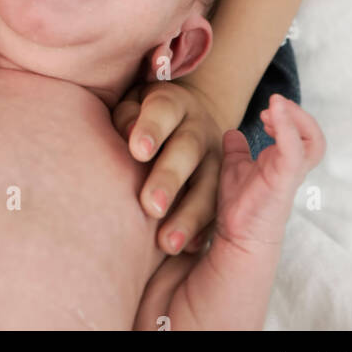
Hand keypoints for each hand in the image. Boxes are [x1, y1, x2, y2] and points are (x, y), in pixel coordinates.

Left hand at [113, 77, 225, 254]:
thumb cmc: (140, 117)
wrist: (187, 122)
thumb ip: (126, 116)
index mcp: (173, 103)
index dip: (151, 128)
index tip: (137, 150)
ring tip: (167, 244)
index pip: (163, 110)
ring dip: (189, 215)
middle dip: (169, 178)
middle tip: (151, 205)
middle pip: (187, 150)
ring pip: (209, 185)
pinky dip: (203, 231)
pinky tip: (186, 249)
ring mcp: (216, 159)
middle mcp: (199, 129)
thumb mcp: (131, 105)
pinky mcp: (225, 187)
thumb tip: (127, 136)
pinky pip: (219, 211)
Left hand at [213, 95, 324, 250]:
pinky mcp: (283, 181)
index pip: (303, 136)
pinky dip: (286, 129)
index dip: (289, 118)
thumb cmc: (240, 207)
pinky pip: (293, 152)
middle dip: (295, 114)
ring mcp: (289, 175)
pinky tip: (271, 116)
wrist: (237, 239)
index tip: (265, 113)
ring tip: (271, 112)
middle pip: (314, 137)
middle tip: (271, 107)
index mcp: (283, 163)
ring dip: (293, 119)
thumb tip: (232, 132)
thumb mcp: (236, 169)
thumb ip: (237, 151)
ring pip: (312, 143)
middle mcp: (291, 168)